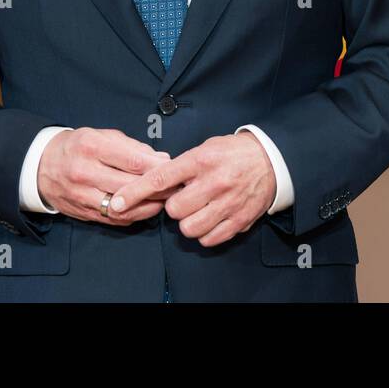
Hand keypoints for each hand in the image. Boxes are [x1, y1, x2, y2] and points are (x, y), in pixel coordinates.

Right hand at [36, 127, 172, 225]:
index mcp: (91, 147)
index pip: (131, 160)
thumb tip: (162, 158)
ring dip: (147, 206)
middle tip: (176, 187)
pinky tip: (146, 210)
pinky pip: (112, 219)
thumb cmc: (79, 146)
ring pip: (121, 206)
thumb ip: (133, 147)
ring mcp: (81, 195)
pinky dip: (133, 216)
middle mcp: (84, 172)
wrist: (41, 165)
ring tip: (165, 201)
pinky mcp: (81, 212)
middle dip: (156, 188)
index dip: (156, 167)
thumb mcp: (102, 135)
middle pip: (129, 185)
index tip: (173, 168)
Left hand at [109, 132, 275, 247]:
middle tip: (185, 198)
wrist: (272, 160)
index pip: (161, 178)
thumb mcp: (205, 148)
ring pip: (189, 228)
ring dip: (188, 222)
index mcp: (202, 160)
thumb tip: (152, 184)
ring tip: (198, 210)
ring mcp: (228, 203)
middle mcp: (215, 182)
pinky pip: (208, 239)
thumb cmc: (232, 153)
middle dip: (174, 206)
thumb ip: (180, 167)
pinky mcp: (240, 220)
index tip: (116, 203)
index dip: (134, 192)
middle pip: (174, 209)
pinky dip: (204, 233)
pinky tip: (210, 219)